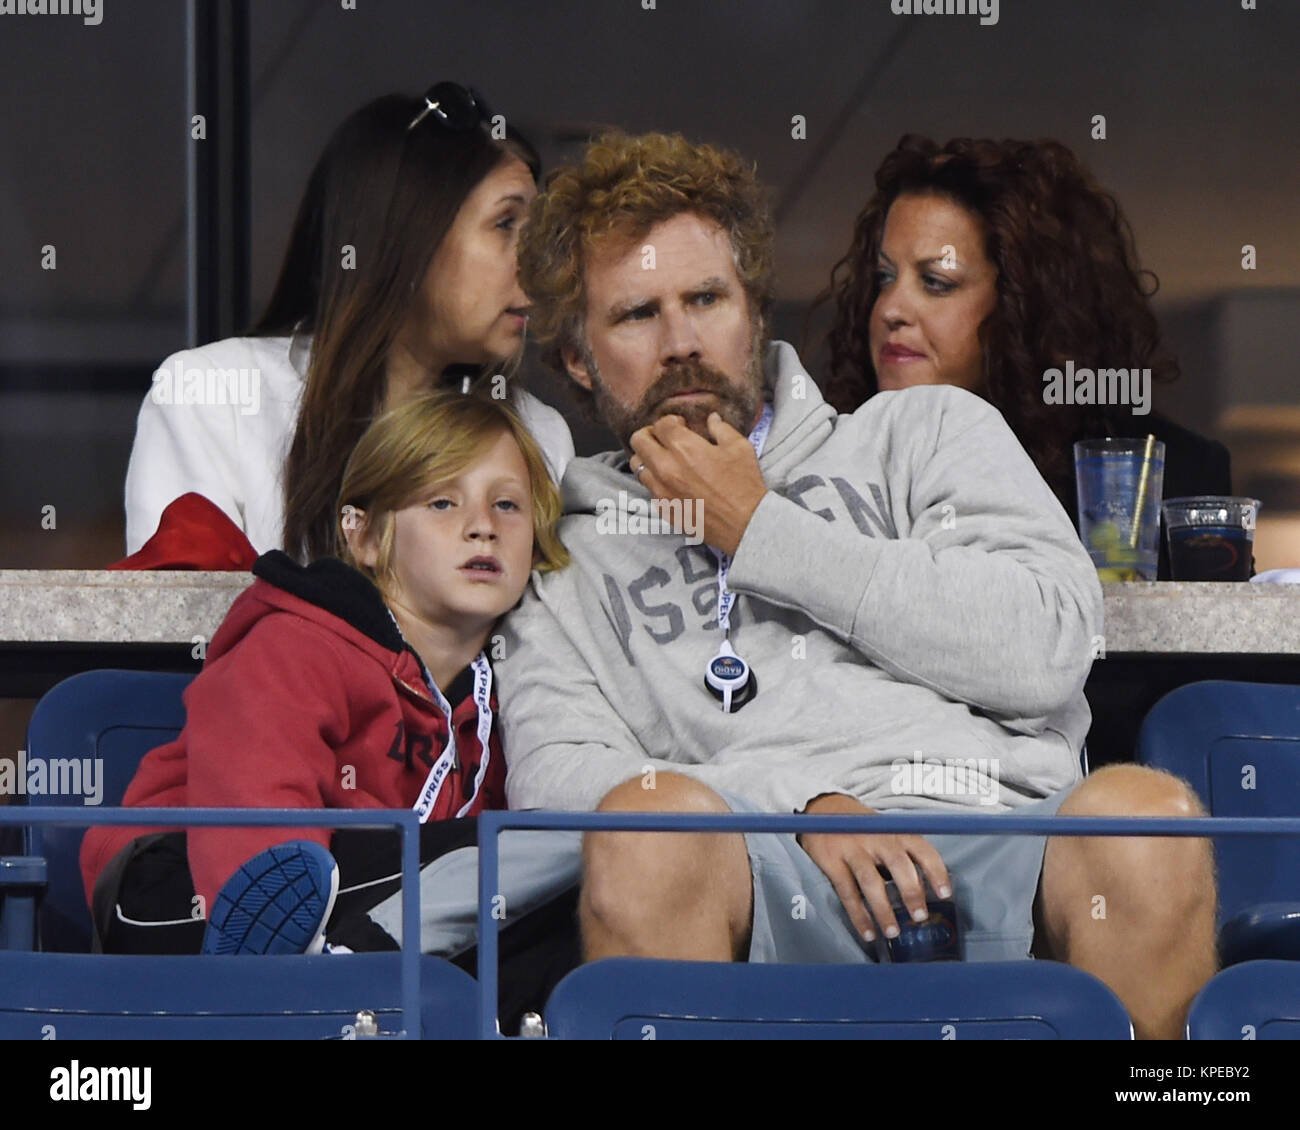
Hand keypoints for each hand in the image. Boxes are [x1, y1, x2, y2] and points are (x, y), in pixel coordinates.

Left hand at [629, 412, 766, 556]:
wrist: (745, 524)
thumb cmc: (744, 485)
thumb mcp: (739, 448)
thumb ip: (721, 429)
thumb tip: (712, 418)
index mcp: (684, 448)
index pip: (660, 424)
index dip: (671, 421)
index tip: (681, 426)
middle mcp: (666, 468)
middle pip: (638, 440)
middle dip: (650, 434)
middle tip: (665, 438)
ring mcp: (661, 490)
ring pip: (637, 465)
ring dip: (648, 457)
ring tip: (664, 459)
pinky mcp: (663, 508)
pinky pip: (648, 488)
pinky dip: (655, 480)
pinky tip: (672, 481)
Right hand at [797, 793, 952, 942]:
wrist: (823, 806)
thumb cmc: (862, 825)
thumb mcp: (886, 831)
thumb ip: (904, 854)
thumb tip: (923, 891)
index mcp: (895, 831)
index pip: (922, 850)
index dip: (936, 872)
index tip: (945, 894)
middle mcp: (876, 837)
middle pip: (899, 865)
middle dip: (911, 893)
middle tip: (919, 916)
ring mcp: (853, 848)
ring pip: (871, 882)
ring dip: (884, 911)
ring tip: (892, 932)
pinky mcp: (832, 860)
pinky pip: (847, 892)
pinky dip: (858, 915)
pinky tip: (867, 931)